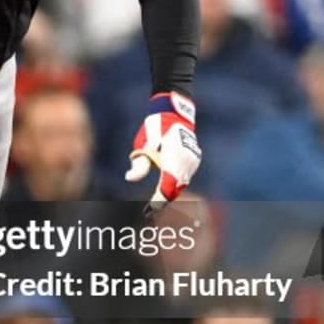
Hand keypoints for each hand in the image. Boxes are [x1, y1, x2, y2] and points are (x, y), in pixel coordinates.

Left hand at [124, 92, 201, 211]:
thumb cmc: (155, 128)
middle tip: (150, 211)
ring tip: (158, 204)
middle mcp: (186, 163)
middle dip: (163, 200)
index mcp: (173, 161)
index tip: (149, 210)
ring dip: (171, 192)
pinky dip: (177, 183)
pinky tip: (168, 189)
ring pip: (182, 183)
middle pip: (175, 188)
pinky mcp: (195, 158)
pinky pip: (186, 175)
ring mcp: (192, 161)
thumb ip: (138, 165)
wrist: (174, 113)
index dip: (157, 201)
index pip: (165, 188)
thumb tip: (129, 178)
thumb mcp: (143, 146)